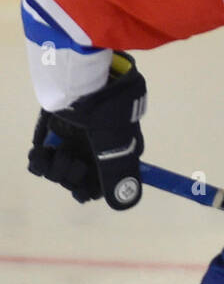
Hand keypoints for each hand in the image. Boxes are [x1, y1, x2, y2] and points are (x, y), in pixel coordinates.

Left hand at [28, 52, 145, 209]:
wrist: (77, 79)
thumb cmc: (104, 108)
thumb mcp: (114, 142)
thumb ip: (118, 173)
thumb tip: (125, 204)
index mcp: (115, 153)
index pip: (102, 185)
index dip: (89, 189)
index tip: (80, 188)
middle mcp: (94, 151)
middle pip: (78, 182)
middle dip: (70, 176)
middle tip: (70, 157)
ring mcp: (72, 144)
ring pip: (58, 174)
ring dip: (54, 167)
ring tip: (55, 150)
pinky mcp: (51, 136)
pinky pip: (41, 162)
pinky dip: (39, 161)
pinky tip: (42, 151)